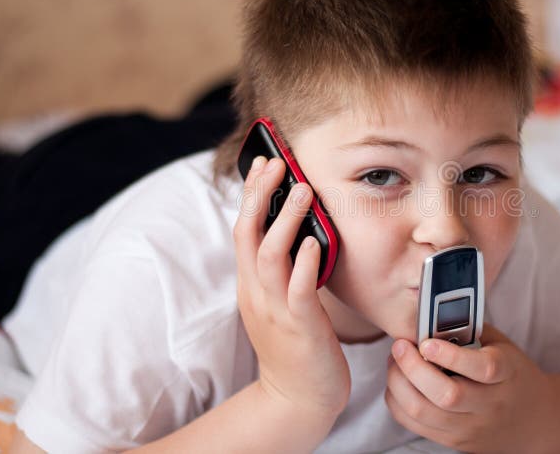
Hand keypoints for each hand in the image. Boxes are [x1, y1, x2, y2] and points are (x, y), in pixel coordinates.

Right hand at [234, 156, 350, 418]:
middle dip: (260, 196)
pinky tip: (317, 243)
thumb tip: (299, 230)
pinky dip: (305, 264)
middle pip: (248, 234)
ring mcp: (276, 309)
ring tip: (302, 190)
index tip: (262, 161)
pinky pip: (299, 291)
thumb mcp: (279, 300)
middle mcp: (257, 292)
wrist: (297, 398)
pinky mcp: (300, 327)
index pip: (243, 230)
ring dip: (285, 221)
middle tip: (277, 162)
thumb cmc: (294, 345)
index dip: (250, 194)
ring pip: (270, 256)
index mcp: (251, 284)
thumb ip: (282, 268)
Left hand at [385, 323, 558, 453]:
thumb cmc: (512, 374)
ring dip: (399, 384)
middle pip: (446, 395)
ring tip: (394, 362)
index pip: (482, 369)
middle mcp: (490, 405)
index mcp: (507, 374)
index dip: (451, 356)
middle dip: (413, 368)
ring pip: (424, 413)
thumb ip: (471, 332)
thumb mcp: (502, 347)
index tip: (427, 342)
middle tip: (399, 346)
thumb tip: (431, 317)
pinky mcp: (455, 442)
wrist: (534, 420)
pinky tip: (398, 383)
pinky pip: (415, 424)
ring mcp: (472, 428)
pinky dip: (398, 402)